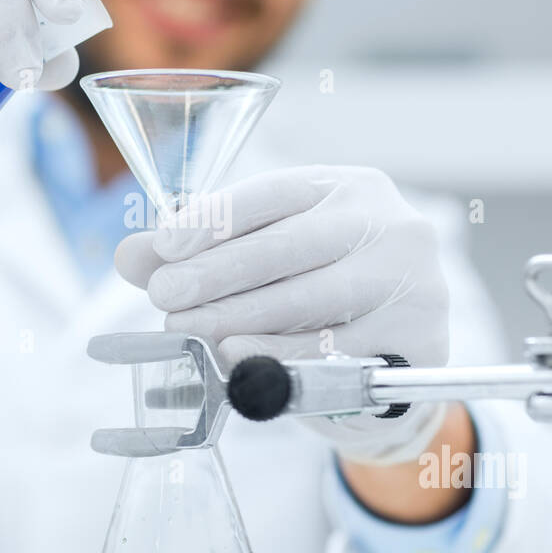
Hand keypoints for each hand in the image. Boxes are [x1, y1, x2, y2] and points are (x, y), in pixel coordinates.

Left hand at [115, 165, 451, 464]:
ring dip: (239, 315)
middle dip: (218, 272)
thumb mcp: (266, 265)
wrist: (392, 364)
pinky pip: (336, 347)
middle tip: (163, 296)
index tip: (163, 245)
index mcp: (348, 187)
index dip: (215, 218)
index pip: (275, 192)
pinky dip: (279, 353)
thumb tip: (130, 256)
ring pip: (312, 296)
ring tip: (186, 330)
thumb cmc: (320, 300)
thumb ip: (202, 256)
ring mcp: (413, 277)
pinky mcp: (421, 334)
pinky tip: (236, 354)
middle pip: (291, 244)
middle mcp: (390, 222)